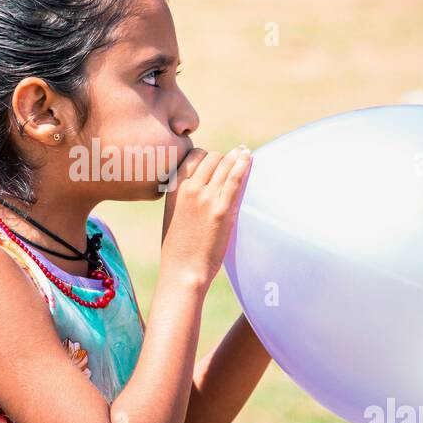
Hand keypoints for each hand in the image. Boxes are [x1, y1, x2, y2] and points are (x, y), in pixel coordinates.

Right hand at [159, 145, 253, 290]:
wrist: (182, 270)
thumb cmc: (177, 248)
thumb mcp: (173, 215)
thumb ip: (183, 197)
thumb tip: (198, 188)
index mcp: (174, 188)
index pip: (193, 156)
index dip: (206, 156)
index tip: (215, 161)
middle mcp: (189, 188)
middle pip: (211, 158)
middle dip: (222, 158)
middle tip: (232, 158)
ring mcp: (206, 197)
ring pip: (224, 165)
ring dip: (236, 156)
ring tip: (245, 152)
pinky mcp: (222, 210)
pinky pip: (235, 179)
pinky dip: (243, 164)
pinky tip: (249, 157)